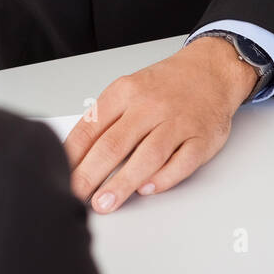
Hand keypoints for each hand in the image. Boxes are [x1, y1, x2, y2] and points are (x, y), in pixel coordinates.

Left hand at [64, 37, 259, 212]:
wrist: (211, 70)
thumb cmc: (165, 85)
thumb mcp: (129, 89)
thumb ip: (105, 118)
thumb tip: (75, 156)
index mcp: (125, 92)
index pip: (91, 127)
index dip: (73, 156)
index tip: (61, 176)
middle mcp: (150, 106)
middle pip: (115, 145)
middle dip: (91, 175)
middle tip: (76, 197)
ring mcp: (178, 122)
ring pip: (147, 156)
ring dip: (123, 183)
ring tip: (105, 203)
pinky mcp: (202, 138)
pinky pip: (182, 163)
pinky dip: (163, 178)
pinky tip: (147, 189)